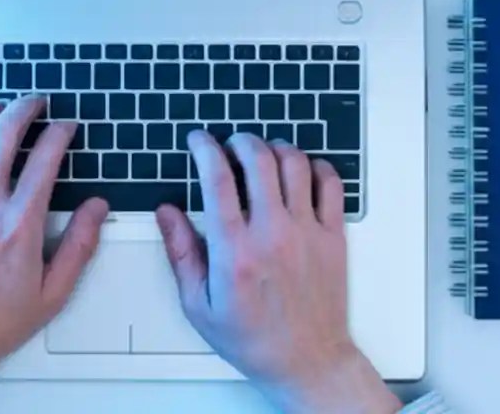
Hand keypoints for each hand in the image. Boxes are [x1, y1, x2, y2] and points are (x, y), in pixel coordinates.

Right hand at [155, 132, 400, 413]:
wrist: (306, 360)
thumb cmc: (252, 338)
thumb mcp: (199, 304)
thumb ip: (181, 253)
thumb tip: (167, 213)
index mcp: (234, 251)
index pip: (216, 179)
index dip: (204, 148)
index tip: (198, 140)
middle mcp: (272, 234)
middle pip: (259, 159)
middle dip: (240, 140)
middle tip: (231, 144)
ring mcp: (307, 232)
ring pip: (295, 163)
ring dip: (276, 148)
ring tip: (264, 154)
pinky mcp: (333, 236)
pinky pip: (330, 183)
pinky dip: (315, 166)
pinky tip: (301, 172)